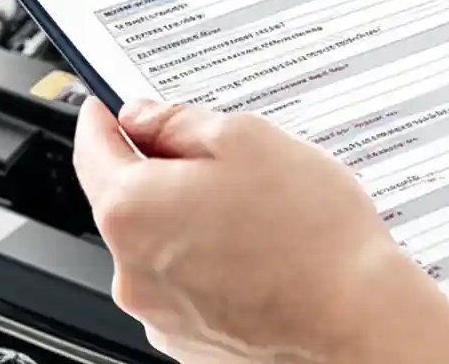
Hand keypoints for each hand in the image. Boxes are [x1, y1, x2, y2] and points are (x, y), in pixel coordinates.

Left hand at [72, 97, 448, 363]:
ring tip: (260, 216)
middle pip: (129, 200)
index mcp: (132, 210)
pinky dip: (211, 265)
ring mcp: (160, 313)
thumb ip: (180, 122)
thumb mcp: (248, 139)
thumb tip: (144, 118)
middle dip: (166, 173)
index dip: (102, 119)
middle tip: (227, 160)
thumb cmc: (311, 234)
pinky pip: (186, 286)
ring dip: (192, 222)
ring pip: (161, 245)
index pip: (92, 149)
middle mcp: (131, 270)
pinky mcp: (190, 340)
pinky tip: (260, 255)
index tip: (109, 107)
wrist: (356, 319)